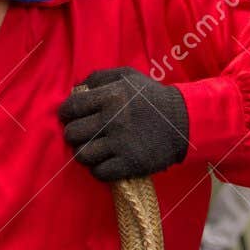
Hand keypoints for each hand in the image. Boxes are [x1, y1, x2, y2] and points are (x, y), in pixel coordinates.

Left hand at [58, 66, 188, 181]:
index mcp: (110, 96)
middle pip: (72, 133)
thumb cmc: (152, 97)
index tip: (70, 117)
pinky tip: (106, 161)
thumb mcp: (128, 76)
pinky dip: (99, 169)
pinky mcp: (129, 164)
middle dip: (74, 134)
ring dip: (85, 152)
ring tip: (93, 148)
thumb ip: (100, 77)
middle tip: (84, 133)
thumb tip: (76, 88)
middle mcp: (112, 120)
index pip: (71, 107)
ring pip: (82, 155)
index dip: (65, 114)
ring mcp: (120, 144)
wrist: (184, 122)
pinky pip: (99, 172)